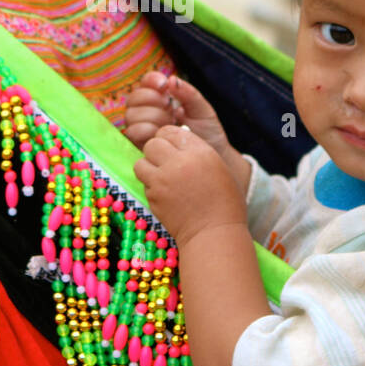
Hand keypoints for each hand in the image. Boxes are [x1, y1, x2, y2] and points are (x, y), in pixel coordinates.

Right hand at [126, 72, 252, 195]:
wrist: (212, 158)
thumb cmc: (208, 133)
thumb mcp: (202, 110)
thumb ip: (189, 93)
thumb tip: (171, 79)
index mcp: (162, 99)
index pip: (146, 83)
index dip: (151, 81)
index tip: (164, 86)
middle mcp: (148, 112)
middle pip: (134, 98)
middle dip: (151, 100)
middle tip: (170, 107)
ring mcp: (143, 128)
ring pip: (131, 115)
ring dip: (151, 115)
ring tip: (169, 122)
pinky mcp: (140, 145)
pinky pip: (132, 132)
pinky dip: (146, 130)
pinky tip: (161, 133)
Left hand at [133, 126, 245, 241]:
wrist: (214, 233)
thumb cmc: (224, 202)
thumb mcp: (218, 167)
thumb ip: (196, 152)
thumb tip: (176, 142)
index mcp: (200, 152)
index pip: (170, 131)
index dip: (169, 139)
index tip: (173, 148)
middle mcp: (179, 162)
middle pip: (152, 143)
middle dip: (155, 151)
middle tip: (164, 162)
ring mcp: (163, 180)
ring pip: (140, 162)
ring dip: (148, 167)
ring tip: (160, 176)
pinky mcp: (154, 197)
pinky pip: (144, 184)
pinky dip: (151, 187)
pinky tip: (165, 194)